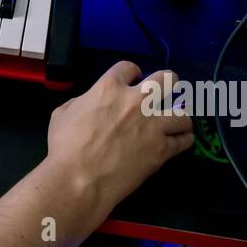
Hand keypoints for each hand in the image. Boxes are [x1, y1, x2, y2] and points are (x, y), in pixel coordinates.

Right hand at [43, 61, 194, 225]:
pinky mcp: (162, 149)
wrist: (79, 179)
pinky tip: (179, 141)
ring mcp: (152, 125)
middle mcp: (136, 101)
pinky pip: (184, 140)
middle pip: (166, 80)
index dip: (132, 72)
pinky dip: (183, 140)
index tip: (135, 79)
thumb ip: (81, 101)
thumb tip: (89, 103)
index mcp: (109, 88)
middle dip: (169, 82)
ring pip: (182, 113)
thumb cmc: (65, 146)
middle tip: (167, 91)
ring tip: (176, 122)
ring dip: (179, 116)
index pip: (129, 67)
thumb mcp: (62, 113)